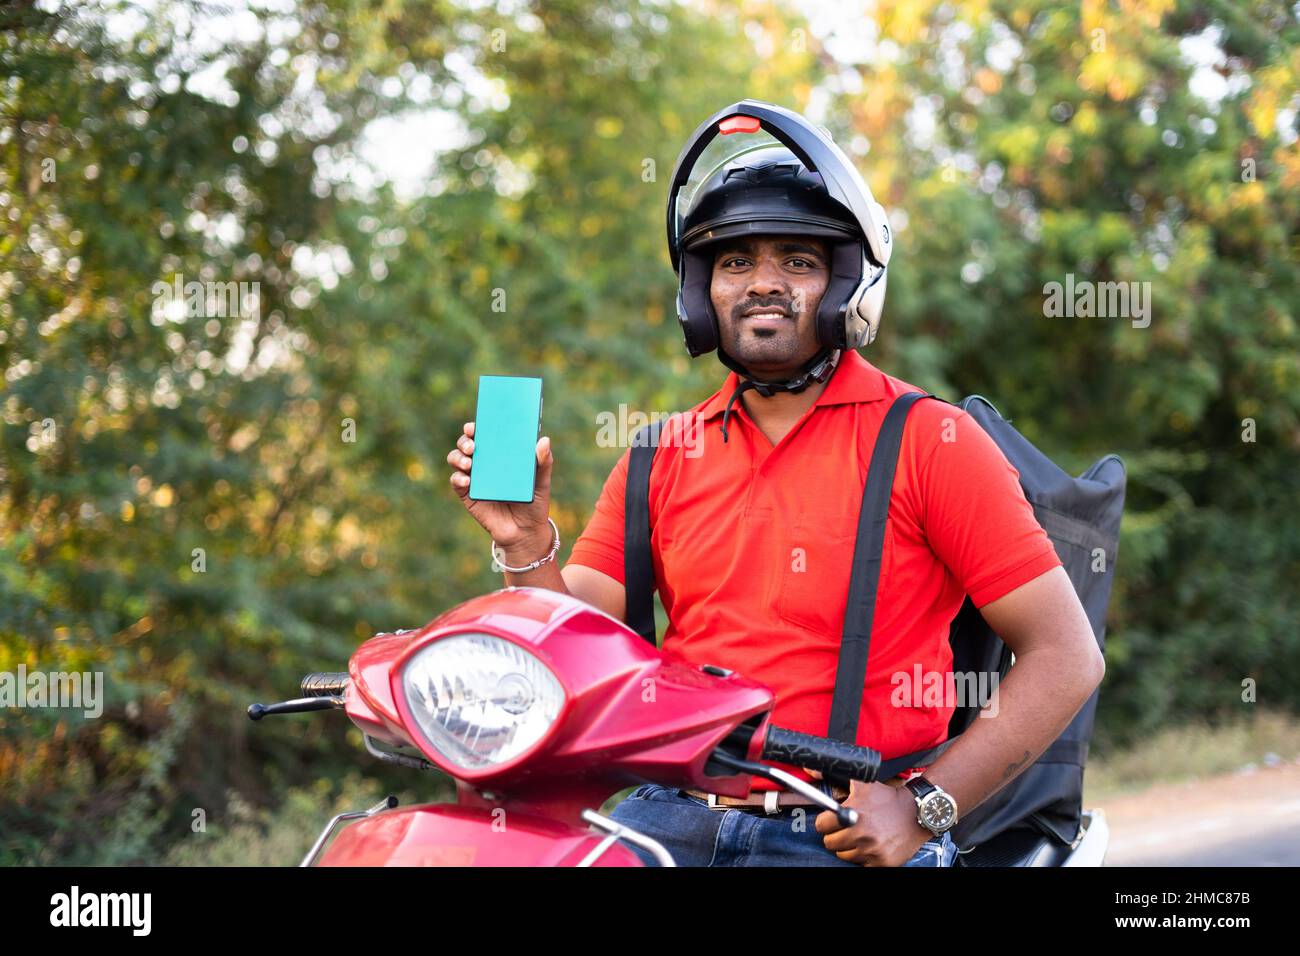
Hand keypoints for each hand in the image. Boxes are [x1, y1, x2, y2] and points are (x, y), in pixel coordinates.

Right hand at [447, 421, 554, 560]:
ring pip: (456, 459)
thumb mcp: (542, 481)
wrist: (525, 531)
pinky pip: (456, 481)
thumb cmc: (534, 502)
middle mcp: (484, 462)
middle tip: (472, 445)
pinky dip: (458, 478)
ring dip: (458, 456)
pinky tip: (467, 480)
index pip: (485, 434)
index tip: (476, 424)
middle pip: (466, 443)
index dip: (477, 426)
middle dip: (465, 440)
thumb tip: (544, 440)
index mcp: (500, 454)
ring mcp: (474, 477)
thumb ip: (544, 462)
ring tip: (469, 462)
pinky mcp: (467, 494)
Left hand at [813, 776, 933, 866]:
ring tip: (861, 836)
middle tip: (847, 829)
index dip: (826, 821)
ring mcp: (872, 851)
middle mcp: (861, 834)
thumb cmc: (887, 798)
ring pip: (844, 856)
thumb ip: (836, 775)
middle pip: (830, 843)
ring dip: (850, 847)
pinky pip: (861, 865)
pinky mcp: (882, 863)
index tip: (832, 820)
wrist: (917, 813)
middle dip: (836, 835)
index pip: (821, 825)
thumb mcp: (863, 783)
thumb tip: (811, 769)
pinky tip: (871, 846)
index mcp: (853, 814)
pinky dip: (864, 857)